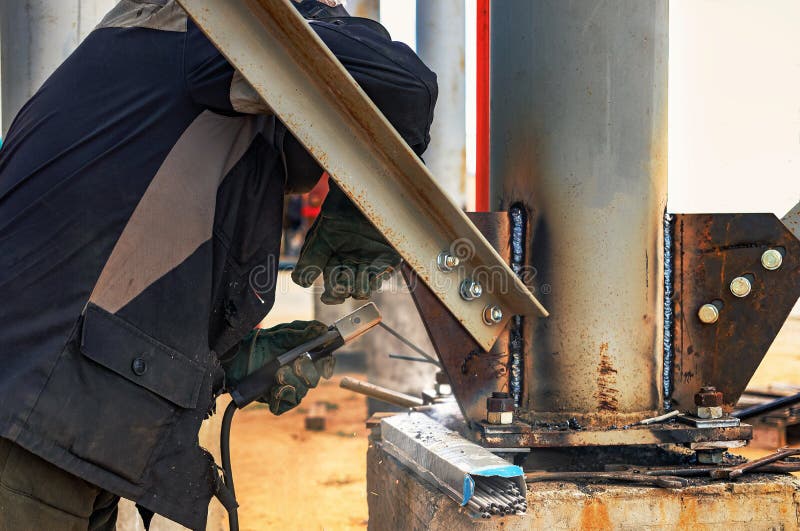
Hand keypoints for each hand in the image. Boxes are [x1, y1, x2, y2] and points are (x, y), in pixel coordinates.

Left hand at [222, 320, 335, 414]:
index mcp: (301, 356)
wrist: (231, 357)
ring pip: (300, 393)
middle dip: (306, 373)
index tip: (324, 361)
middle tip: (296, 365)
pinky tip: (272, 389)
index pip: (322, 363)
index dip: (327, 364)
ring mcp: (284, 387)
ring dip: (291, 384)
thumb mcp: (277, 334)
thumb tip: (321, 328)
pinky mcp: (272, 399)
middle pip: (314, 380)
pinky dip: (280, 398)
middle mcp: (295, 373)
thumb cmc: (255, 344)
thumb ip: (300, 332)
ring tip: (278, 375)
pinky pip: (284, 405)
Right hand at [291, 183, 399, 303]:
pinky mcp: (388, 257)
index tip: (329, 295)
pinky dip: (377, 275)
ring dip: (360, 285)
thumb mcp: (319, 236)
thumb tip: (301, 283)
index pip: (333, 291)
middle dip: (344, 289)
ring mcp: (371, 263)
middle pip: (349, 292)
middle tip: (342, 276)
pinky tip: (371, 266)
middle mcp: (353, 267)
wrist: (358, 194)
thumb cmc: (337, 213)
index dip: (332, 296)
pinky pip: (385, 274)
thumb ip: (310, 259)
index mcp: (335, 264)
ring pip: (366, 289)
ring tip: (358, 269)